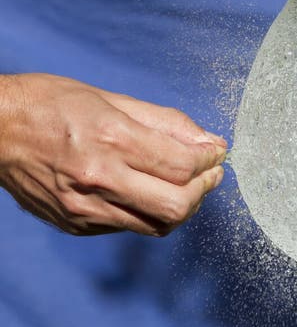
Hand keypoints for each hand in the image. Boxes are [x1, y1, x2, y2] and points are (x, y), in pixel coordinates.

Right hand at [0, 74, 225, 235]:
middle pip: (177, 205)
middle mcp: (98, 179)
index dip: (211, 161)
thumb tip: (208, 141)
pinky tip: (147, 192)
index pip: (182, 165)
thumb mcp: (110, 98)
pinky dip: (148, 212)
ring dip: (183, 206)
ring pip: (157, 224)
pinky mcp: (76, 225)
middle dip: (205, 190)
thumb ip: (164, 123)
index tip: (218, 153)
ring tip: (186, 185)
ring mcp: (85, 209)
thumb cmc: (49, 104)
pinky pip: (129, 227)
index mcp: (110, 140)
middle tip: (211, 174)